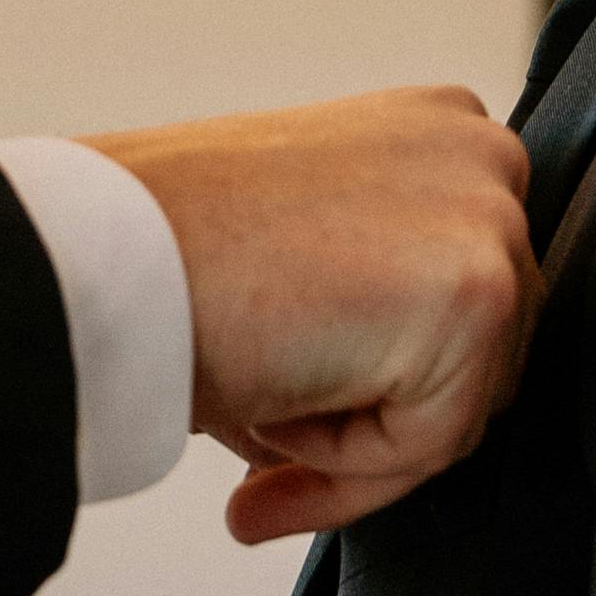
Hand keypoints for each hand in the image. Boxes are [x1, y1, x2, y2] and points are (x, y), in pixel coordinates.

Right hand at [90, 88, 534, 543]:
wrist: (105, 254)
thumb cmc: (165, 247)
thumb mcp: (302, 249)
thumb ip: (367, 305)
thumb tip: (367, 393)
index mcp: (436, 133)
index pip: (458, 298)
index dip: (378, 382)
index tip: (300, 425)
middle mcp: (480, 157)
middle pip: (479, 356)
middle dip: (374, 420)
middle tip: (266, 442)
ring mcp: (489, 219)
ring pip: (460, 405)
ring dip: (355, 440)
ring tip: (258, 411)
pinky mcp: (479, 291)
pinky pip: (433, 440)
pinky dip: (352, 462)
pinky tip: (272, 414)